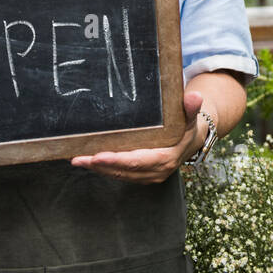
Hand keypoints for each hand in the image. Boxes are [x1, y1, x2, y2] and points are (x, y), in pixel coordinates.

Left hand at [71, 91, 206, 183]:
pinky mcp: (141, 175)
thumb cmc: (188, 127)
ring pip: (119, 174)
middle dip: (99, 165)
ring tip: (78, 159)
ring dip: (98, 168)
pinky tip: (90, 162)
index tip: (98, 156)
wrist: (192, 141)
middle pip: (124, 170)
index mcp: (166, 158)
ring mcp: (148, 176)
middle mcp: (156, 171)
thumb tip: (194, 96)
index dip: (117, 160)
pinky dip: (105, 169)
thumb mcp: (191, 117)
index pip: (137, 161)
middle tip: (78, 158)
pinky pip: (121, 173)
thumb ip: (191, 107)